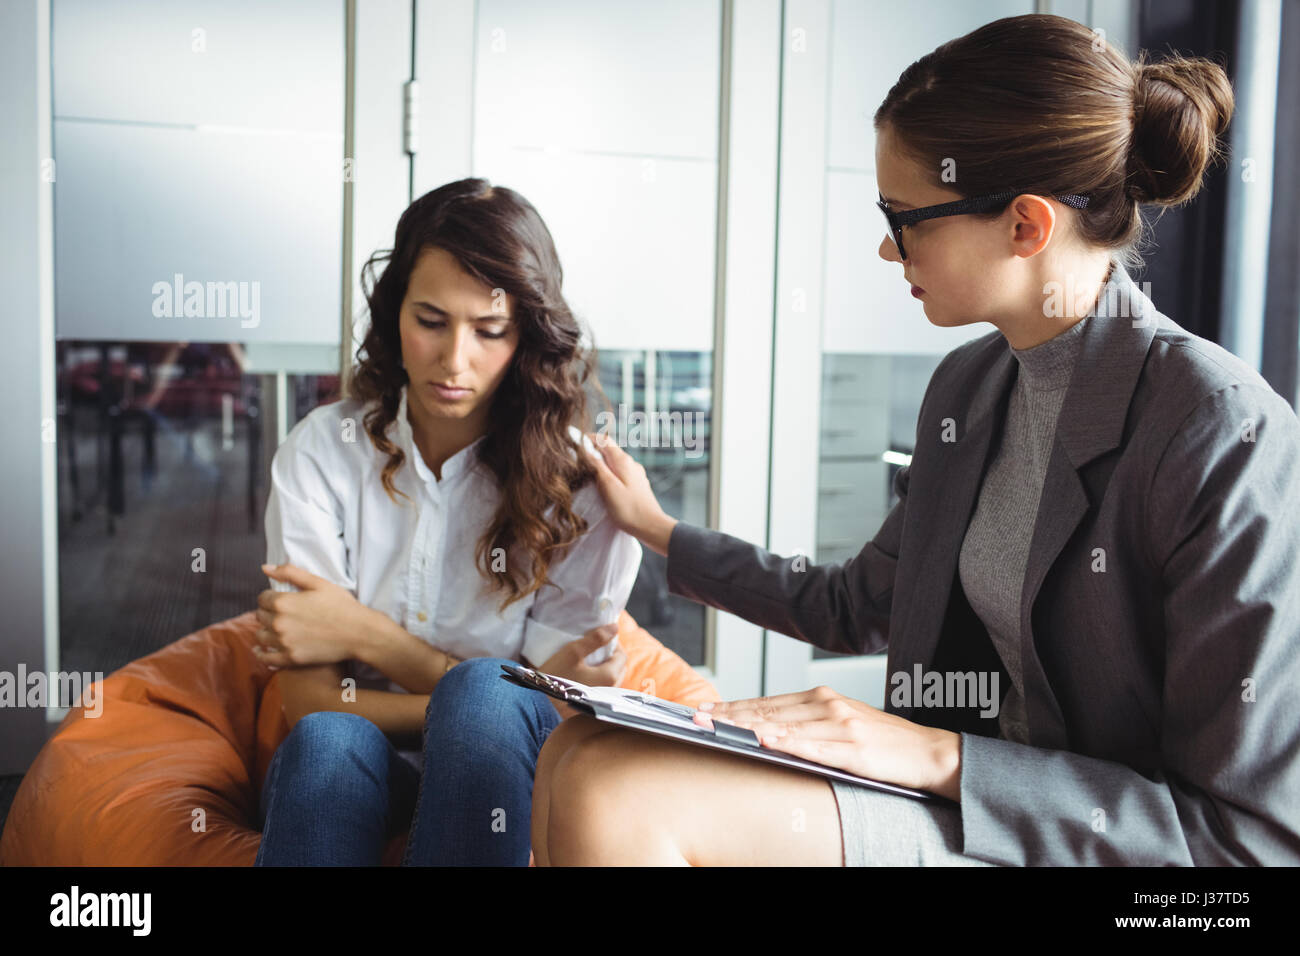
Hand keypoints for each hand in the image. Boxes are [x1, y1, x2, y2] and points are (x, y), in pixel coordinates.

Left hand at [254, 563, 374, 666]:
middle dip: (268, 613)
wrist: (360, 633)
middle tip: (283, 614)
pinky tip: (263, 650)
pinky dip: (262, 653)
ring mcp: (284, 643)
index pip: (262, 598)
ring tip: (278, 630)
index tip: (280, 600)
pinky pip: (265, 658)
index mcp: (283, 602)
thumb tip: (265, 568)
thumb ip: (290, 573)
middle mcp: (279, 623)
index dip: (270, 597)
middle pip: (260, 616)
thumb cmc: (342, 606)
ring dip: (266, 631)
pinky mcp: (290, 659)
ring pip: (261, 636)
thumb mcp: (319, 583)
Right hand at [537, 622, 627, 718]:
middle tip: (595, 648)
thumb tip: (614, 628)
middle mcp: (611, 691)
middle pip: (619, 668)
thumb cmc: (555, 678)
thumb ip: (595, 639)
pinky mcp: (593, 708)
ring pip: (612, 680)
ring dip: (604, 669)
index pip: (622, 655)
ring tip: (589, 662)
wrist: (539, 708)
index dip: (613, 644)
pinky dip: (599, 680)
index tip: (600, 638)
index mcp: (609, 676)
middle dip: (611, 656)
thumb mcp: (573, 652)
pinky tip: (584, 677)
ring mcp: (602, 701)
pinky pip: (603, 690)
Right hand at [582, 431, 678, 555]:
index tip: (574, 443)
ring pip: (614, 463)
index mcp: (623, 461)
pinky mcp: (637, 485)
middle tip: (577, 460)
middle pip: (609, 450)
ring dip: (601, 464)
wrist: (651, 527)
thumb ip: (597, 466)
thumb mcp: (608, 486)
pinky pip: (620, 473)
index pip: (603, 440)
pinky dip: (609, 474)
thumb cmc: (629, 509)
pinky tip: (604, 486)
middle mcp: (631, 463)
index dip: (588, 439)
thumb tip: (585, 450)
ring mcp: (636, 474)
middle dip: (593, 451)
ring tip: (588, 474)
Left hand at [694, 685, 961, 799]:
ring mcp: (839, 724)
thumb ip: (804, 724)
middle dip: (730, 715)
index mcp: (821, 698)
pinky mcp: (851, 747)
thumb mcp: (839, 724)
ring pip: (783, 726)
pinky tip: (765, 740)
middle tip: (698, 718)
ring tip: (718, 727)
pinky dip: (785, 742)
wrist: (926, 751)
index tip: (705, 710)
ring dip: (747, 726)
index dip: (734, 706)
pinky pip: (812, 745)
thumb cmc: (880, 741)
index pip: (767, 703)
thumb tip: (763, 730)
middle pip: (768, 711)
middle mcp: (827, 705)